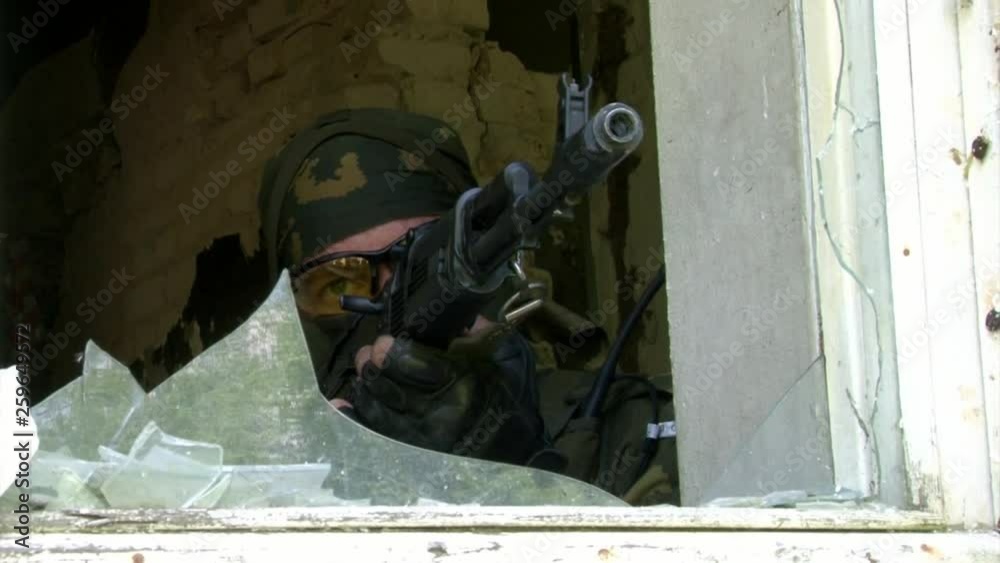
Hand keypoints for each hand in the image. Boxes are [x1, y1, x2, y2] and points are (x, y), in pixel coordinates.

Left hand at [334, 321, 550, 465]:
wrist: (520, 447)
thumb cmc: (513, 393)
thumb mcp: (507, 350)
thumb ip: (479, 328)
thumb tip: (449, 312)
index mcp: (459, 380)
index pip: (408, 360)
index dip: (390, 348)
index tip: (384, 341)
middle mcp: (436, 411)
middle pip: (385, 382)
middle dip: (370, 363)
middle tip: (369, 353)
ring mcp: (422, 436)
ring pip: (376, 406)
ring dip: (364, 384)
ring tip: (365, 371)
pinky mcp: (416, 451)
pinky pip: (376, 433)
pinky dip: (356, 416)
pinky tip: (343, 404)